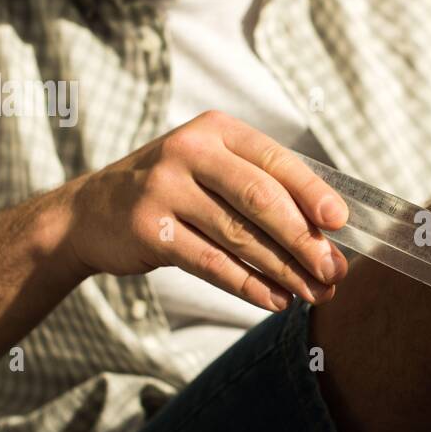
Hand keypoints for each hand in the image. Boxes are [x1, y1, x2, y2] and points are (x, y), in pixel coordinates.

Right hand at [61, 110, 348, 310]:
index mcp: (217, 130)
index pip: (276, 161)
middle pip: (261, 199)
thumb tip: (328, 231)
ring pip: (238, 236)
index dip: (313, 194)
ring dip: (283, 270)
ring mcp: (164, 189)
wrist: (89, 212)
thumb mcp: (211, 169)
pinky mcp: (148, 229)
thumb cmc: (172, 191)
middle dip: (304, 239)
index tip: (341, 223)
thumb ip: (262, 188)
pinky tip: (274, 300)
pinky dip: (248, 286)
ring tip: (313, 293)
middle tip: (334, 272)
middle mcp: (189, 151)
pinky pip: (211, 263)